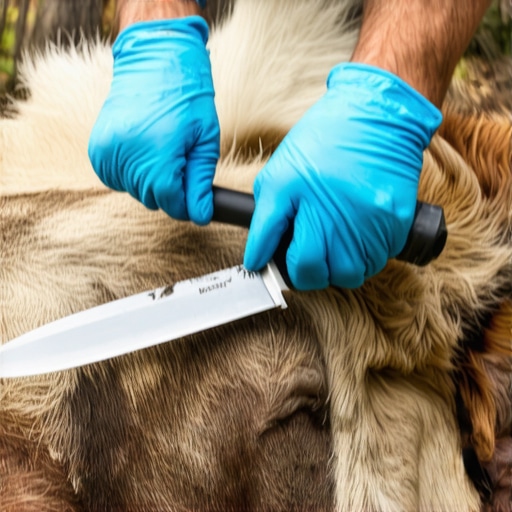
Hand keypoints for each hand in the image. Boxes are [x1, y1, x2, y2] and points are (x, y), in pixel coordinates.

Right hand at [88, 16, 219, 224]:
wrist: (153, 60)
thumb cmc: (187, 98)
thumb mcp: (205, 141)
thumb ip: (200, 183)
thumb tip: (200, 216)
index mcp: (158, 154)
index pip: (171, 203)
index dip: (185, 204)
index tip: (193, 195)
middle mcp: (128, 156)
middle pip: (152, 200)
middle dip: (169, 190)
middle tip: (179, 160)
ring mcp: (108, 152)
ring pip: (134, 191)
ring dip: (149, 181)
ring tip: (160, 150)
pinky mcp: (97, 149)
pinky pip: (115, 180)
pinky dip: (130, 174)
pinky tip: (142, 152)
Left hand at [244, 63, 441, 289]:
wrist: (377, 115)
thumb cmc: (322, 143)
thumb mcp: (279, 175)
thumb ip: (265, 223)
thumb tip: (257, 260)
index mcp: (308, 206)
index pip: (300, 266)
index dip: (290, 271)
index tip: (289, 263)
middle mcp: (343, 219)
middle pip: (329, 275)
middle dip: (315, 272)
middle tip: (312, 254)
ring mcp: (374, 222)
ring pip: (356, 273)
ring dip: (342, 266)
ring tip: (335, 243)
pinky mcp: (398, 221)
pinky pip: (381, 258)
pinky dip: (366, 254)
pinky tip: (357, 233)